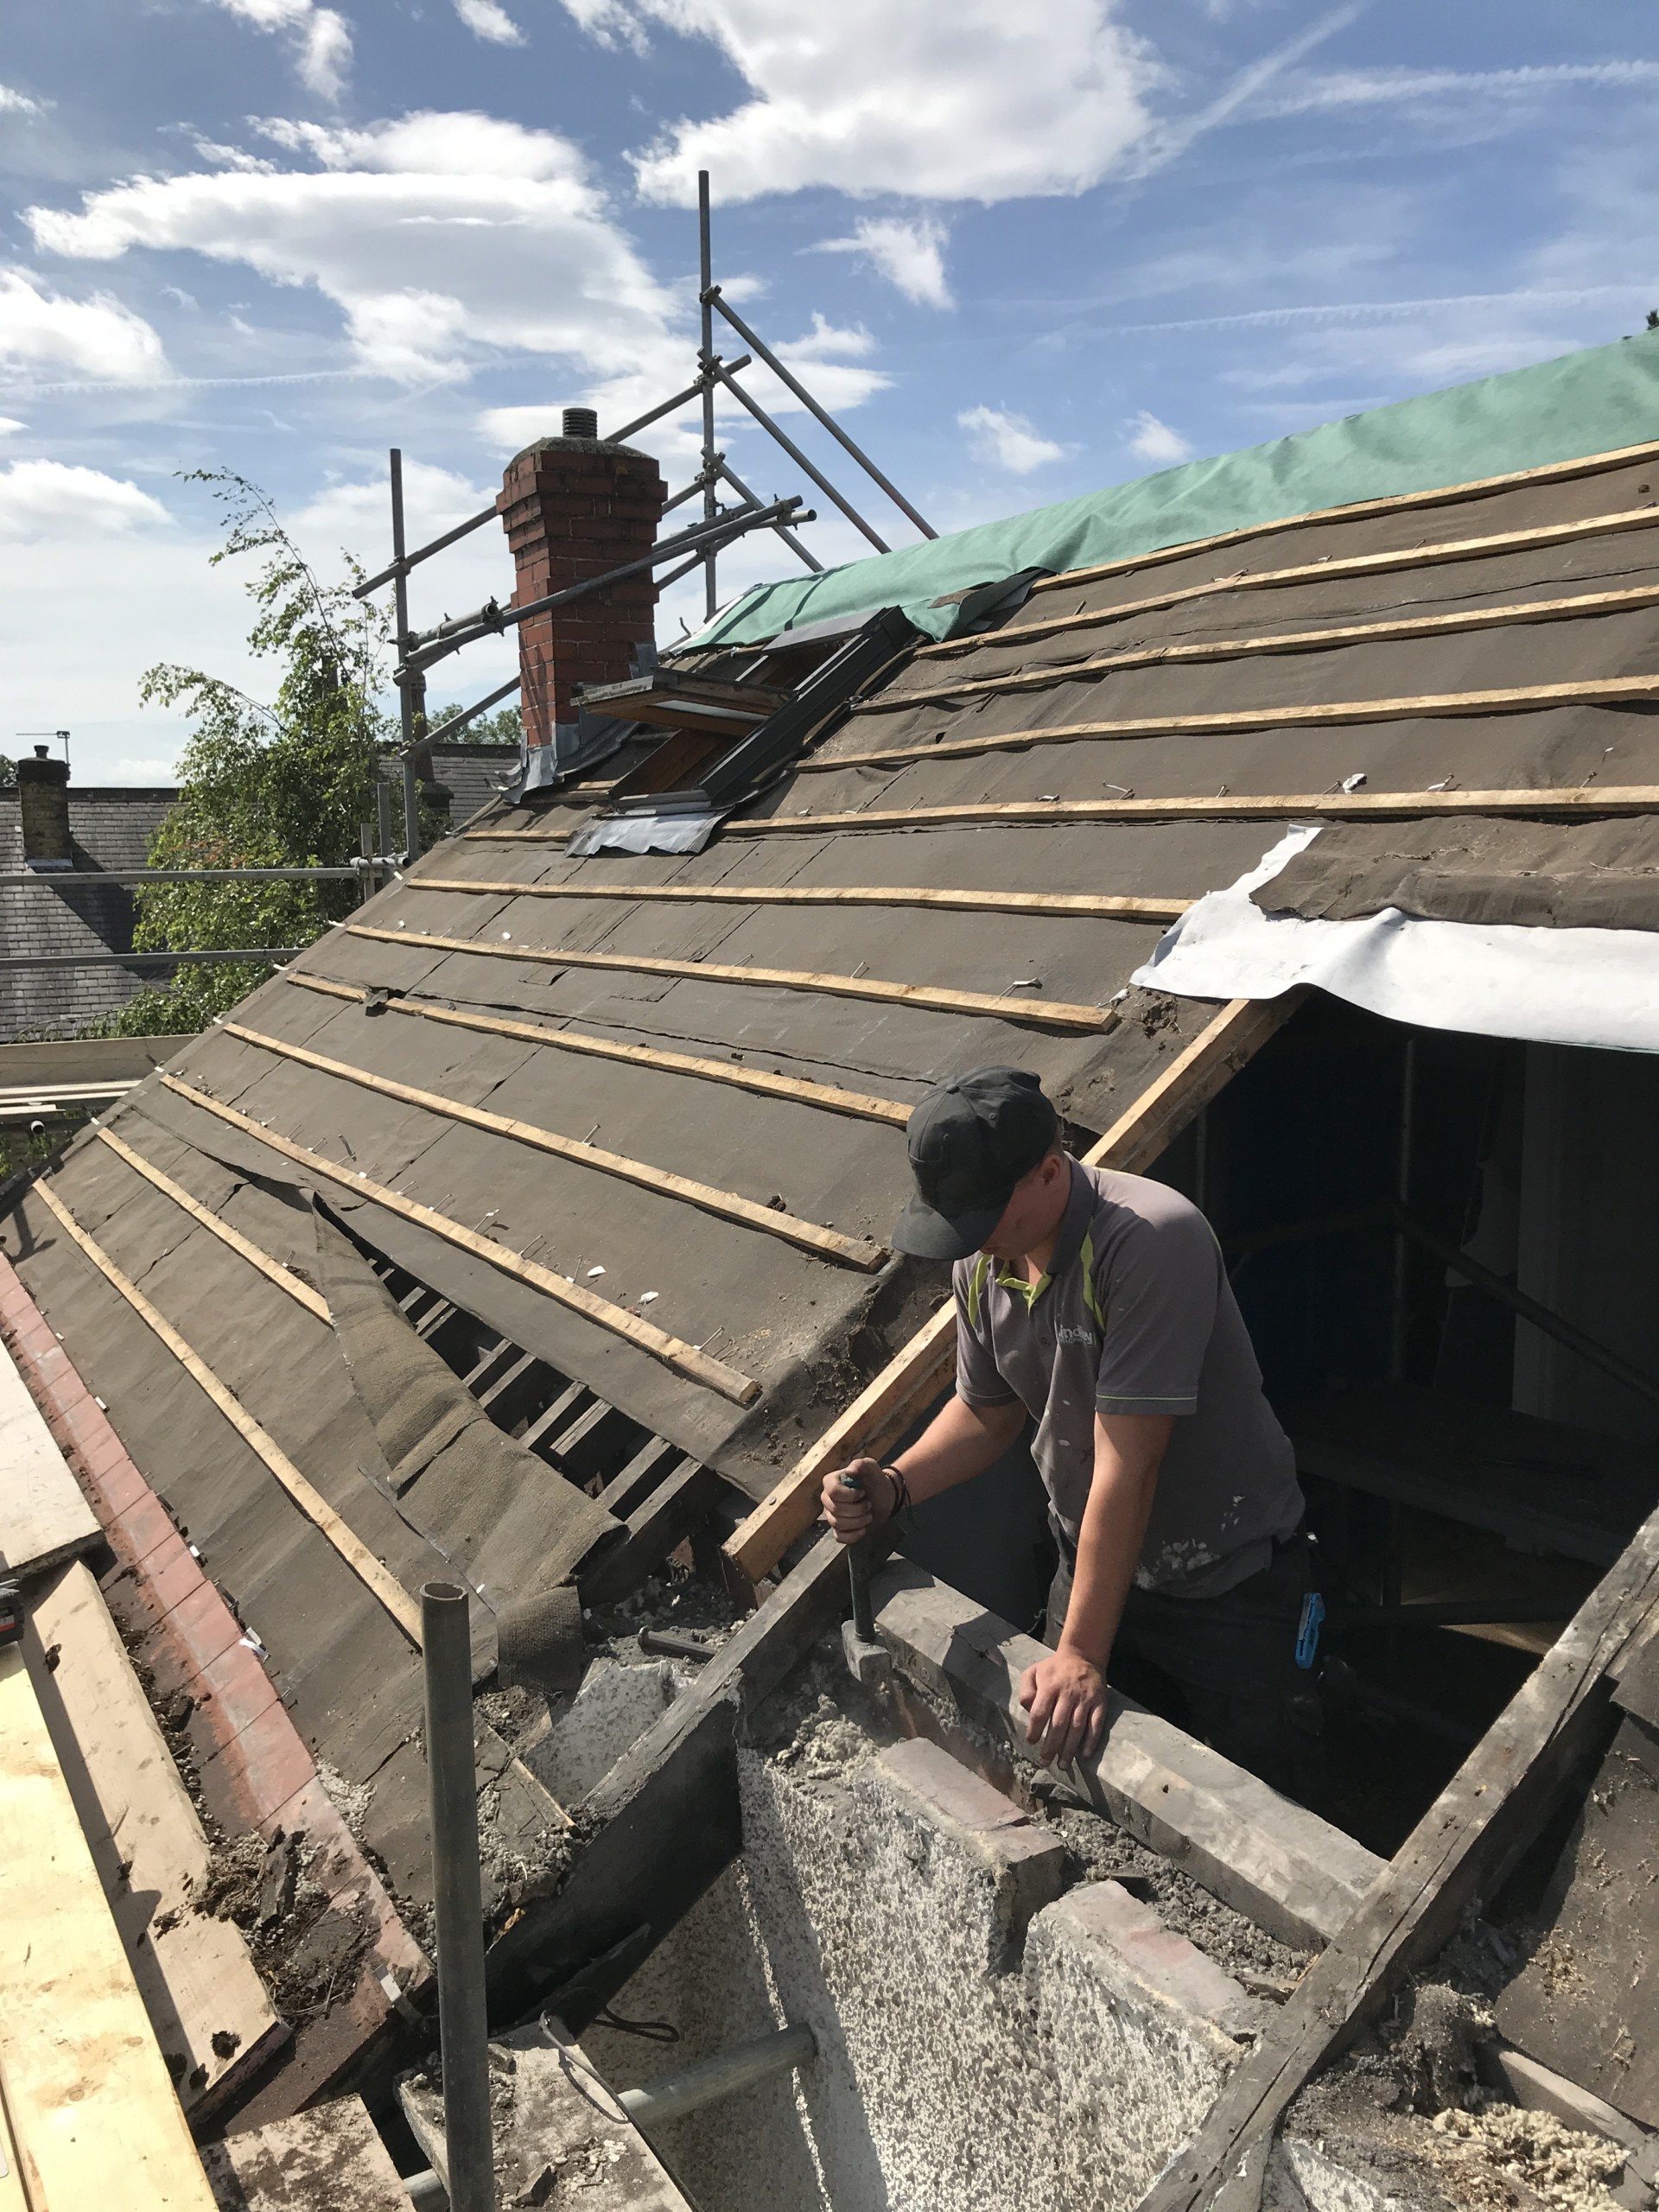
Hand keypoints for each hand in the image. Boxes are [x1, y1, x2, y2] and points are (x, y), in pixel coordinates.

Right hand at [820, 1456, 894, 1543]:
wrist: (883, 1498)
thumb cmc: (875, 1480)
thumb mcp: (871, 1467)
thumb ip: (861, 1464)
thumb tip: (850, 1471)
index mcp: (830, 1482)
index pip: (833, 1492)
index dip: (850, 1495)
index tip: (863, 1492)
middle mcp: (827, 1498)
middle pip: (835, 1509)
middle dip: (857, 1509)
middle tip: (869, 1504)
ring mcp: (830, 1515)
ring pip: (837, 1524)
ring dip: (858, 1521)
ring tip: (869, 1514)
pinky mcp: (838, 1529)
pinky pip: (840, 1537)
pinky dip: (854, 1535)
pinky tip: (864, 1528)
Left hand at [1018, 1648, 1108, 1767]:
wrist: (1083, 1655)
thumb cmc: (1054, 1668)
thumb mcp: (1034, 1671)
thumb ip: (1026, 1690)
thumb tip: (1027, 1709)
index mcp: (1050, 1686)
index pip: (1040, 1712)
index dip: (1035, 1730)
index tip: (1031, 1742)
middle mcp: (1068, 1693)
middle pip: (1058, 1724)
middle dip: (1051, 1747)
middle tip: (1045, 1762)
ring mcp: (1086, 1699)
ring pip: (1077, 1728)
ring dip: (1069, 1749)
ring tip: (1062, 1765)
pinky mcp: (1100, 1703)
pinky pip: (1096, 1725)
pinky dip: (1091, 1741)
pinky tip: (1084, 1755)